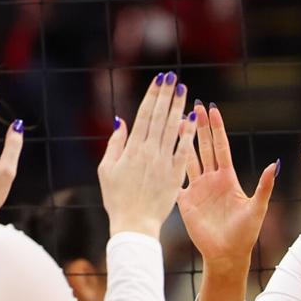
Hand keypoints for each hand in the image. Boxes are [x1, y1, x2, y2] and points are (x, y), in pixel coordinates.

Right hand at [99, 73, 195, 238]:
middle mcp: (148, 151)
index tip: (159, 79)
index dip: (152, 95)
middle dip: (166, 95)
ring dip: (178, 107)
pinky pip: (183, 149)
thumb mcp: (106, 170)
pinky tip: (193, 117)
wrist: (134, 224)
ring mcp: (163, 162)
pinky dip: (187, 132)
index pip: (144, 115)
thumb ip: (114, 144)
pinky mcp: (175, 174)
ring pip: (172, 128)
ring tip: (184, 90)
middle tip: (173, 76)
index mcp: (131, 149)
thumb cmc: (117, 199)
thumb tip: (120, 121)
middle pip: (159, 117)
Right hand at [178, 101, 277, 270]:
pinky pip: (175, 180)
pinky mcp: (185, 201)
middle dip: (199, 127)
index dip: (217, 128)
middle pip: (204, 147)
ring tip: (176, 122)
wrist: (226, 255)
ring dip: (182, 141)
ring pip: (188, 159)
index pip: (221, 147)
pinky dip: (168, 166)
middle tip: (193, 105)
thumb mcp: (257, 208)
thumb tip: (275, 164)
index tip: (212, 109)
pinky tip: (161, 151)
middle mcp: (211, 180)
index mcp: (228, 178)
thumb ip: (265, 186)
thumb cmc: (245, 234)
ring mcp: (197, 189)